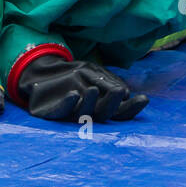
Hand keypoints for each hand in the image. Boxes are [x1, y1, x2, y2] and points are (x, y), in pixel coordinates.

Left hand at [17, 53, 148, 121]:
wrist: (42, 74)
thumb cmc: (71, 75)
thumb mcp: (92, 73)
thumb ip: (108, 82)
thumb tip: (126, 92)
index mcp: (100, 108)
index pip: (119, 112)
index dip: (131, 108)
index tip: (144, 98)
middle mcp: (87, 114)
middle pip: (103, 114)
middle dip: (112, 104)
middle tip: (119, 92)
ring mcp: (69, 114)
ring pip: (83, 114)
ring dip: (89, 103)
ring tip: (94, 90)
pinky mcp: (51, 112)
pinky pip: (60, 111)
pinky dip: (68, 104)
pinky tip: (73, 94)